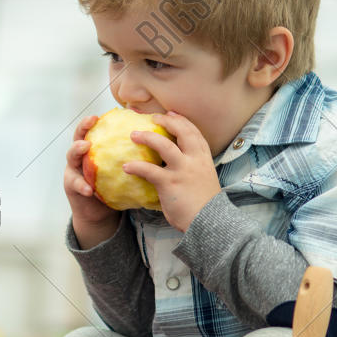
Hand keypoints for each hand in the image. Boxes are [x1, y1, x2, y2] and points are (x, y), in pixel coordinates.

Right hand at [64, 113, 121, 248]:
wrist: (100, 211)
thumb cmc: (113, 186)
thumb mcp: (121, 168)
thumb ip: (132, 154)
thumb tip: (156, 137)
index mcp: (94, 148)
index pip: (93, 130)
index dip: (94, 120)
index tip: (99, 115)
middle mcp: (81, 155)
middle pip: (78, 136)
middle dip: (83, 128)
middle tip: (91, 122)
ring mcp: (74, 169)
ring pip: (71, 157)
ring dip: (77, 150)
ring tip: (85, 147)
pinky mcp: (71, 186)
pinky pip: (76, 184)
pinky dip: (82, 186)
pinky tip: (88, 189)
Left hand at [124, 111, 221, 232]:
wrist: (210, 221)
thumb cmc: (204, 205)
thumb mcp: (204, 179)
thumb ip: (193, 169)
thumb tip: (176, 165)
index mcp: (204, 159)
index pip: (194, 132)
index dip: (182, 121)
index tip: (171, 114)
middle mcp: (195, 160)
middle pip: (182, 131)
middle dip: (167, 121)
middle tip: (153, 118)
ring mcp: (182, 170)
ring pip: (163, 145)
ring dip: (147, 137)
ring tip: (133, 135)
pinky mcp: (170, 183)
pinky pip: (149, 170)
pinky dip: (136, 166)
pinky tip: (126, 166)